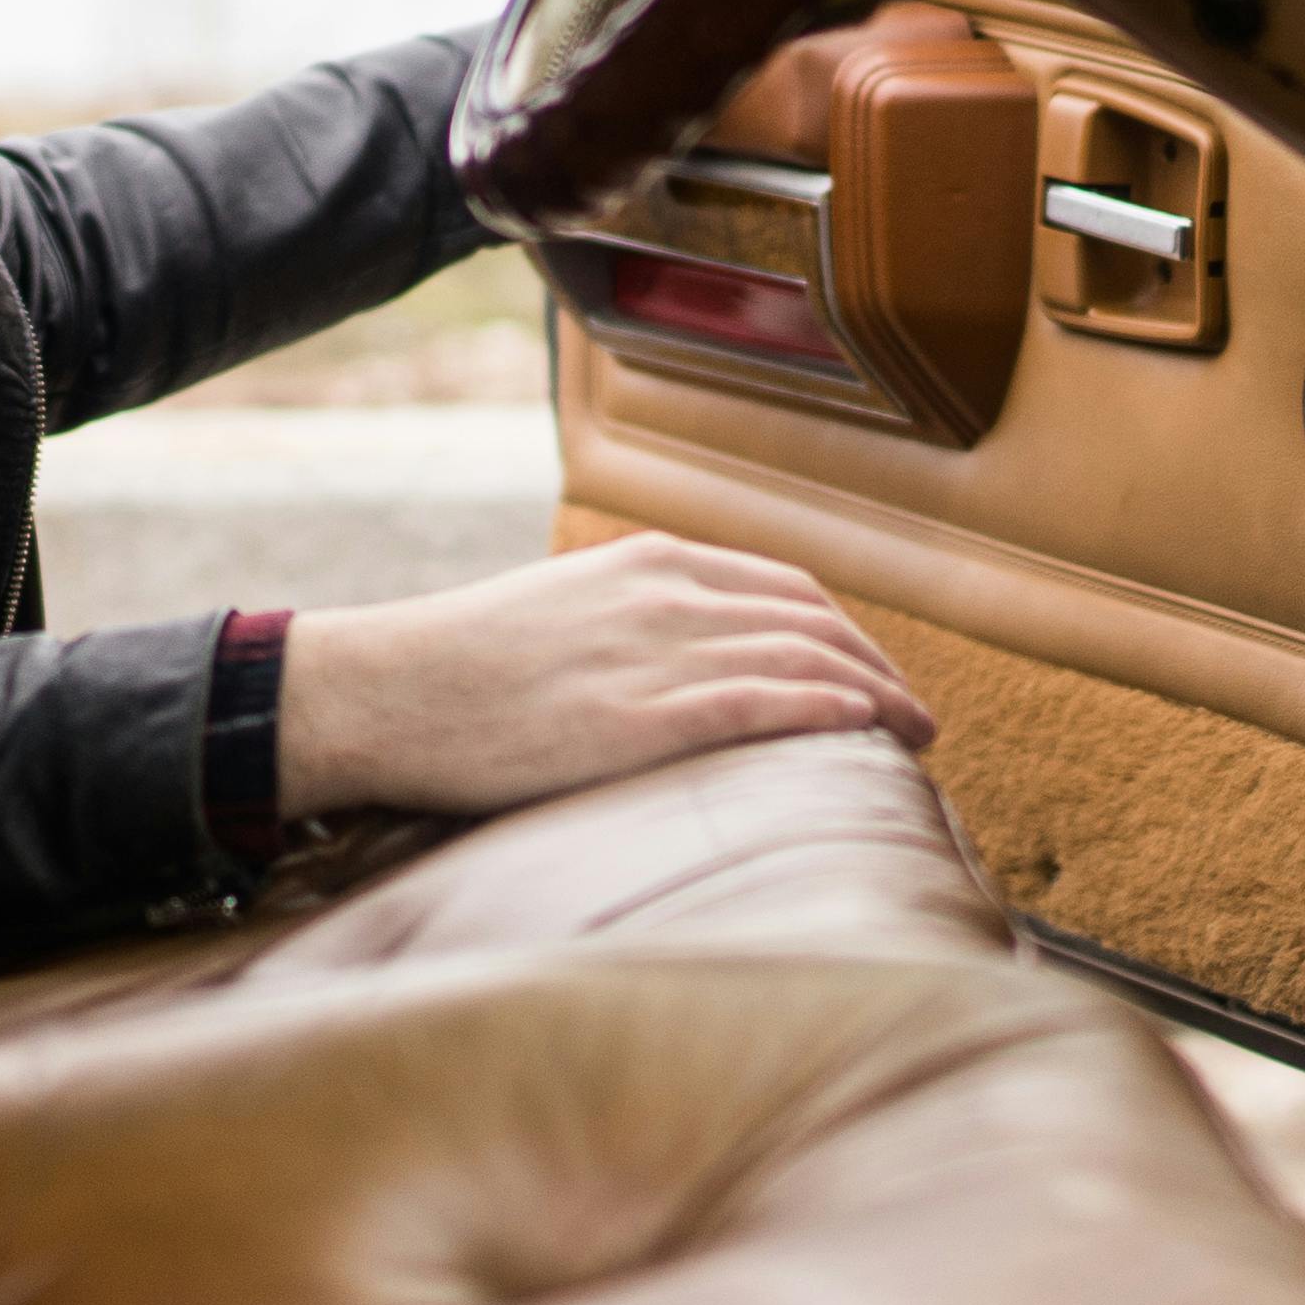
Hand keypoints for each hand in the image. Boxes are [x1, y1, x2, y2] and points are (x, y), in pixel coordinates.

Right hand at [273, 532, 936, 818]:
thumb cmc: (463, 668)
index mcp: (653, 565)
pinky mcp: (639, 718)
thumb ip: (635, 625)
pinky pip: (760, 702)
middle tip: (918, 720)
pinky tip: (865, 728)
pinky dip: (827, 709)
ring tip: (913, 739)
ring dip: (875, 697)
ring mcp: (656, 653)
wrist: (386, 690)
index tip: (878, 678)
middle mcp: (669, 595)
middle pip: (814, 624)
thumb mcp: (565, 613)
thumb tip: (688, 665)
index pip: (787, 591)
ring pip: (803, 660)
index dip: (849, 637)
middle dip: (879, 670)